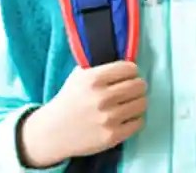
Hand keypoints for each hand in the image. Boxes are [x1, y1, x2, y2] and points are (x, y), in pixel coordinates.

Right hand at [19, 61, 146, 166]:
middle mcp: (102, 98)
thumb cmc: (69, 100)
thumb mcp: (79, 76)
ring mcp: (108, 118)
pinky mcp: (113, 136)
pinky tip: (126, 117)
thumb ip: (101, 67)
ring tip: (129, 103)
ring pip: (142, 103)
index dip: (131, 71)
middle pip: (139, 85)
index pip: (130, 68)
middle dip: (137, 86)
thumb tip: (127, 59)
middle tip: (130, 90)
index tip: (127, 76)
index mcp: (94, 79)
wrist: (53, 132)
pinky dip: (135, 119)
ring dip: (137, 102)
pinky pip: (139, 122)